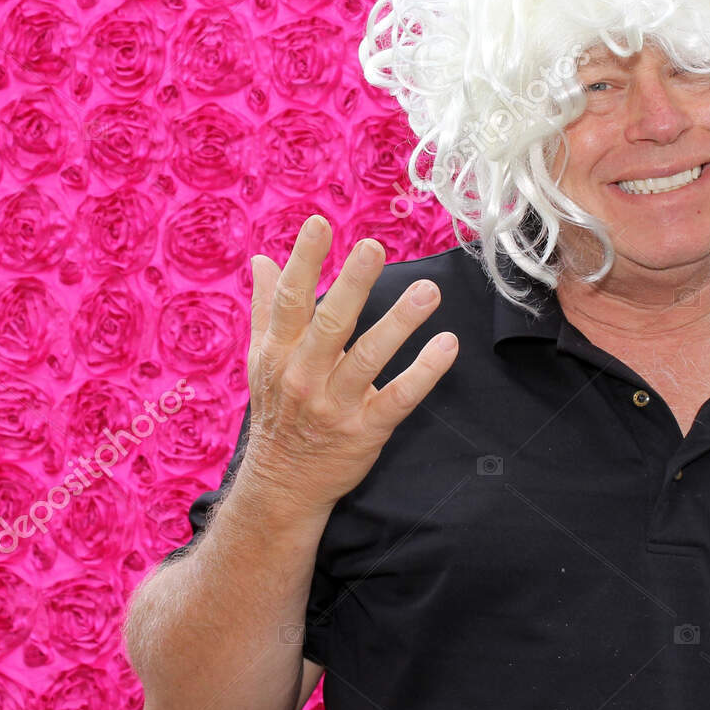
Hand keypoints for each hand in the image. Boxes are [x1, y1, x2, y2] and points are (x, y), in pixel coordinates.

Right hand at [240, 214, 458, 512]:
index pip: (290, 300)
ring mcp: (336, 405)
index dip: (304, 261)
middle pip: (330, 324)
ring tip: (428, 290)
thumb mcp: (263, 360)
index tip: (318, 224)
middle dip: (352, 285)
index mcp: (279, 352)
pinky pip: (399, 398)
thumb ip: (266, 308)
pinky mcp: (366, 430)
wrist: (283, 485)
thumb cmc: (278, 411)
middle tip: (373, 247)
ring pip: (369, 358)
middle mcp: (304, 376)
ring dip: (400, 323)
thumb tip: (262, 260)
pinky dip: (424, 373)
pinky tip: (446, 344)